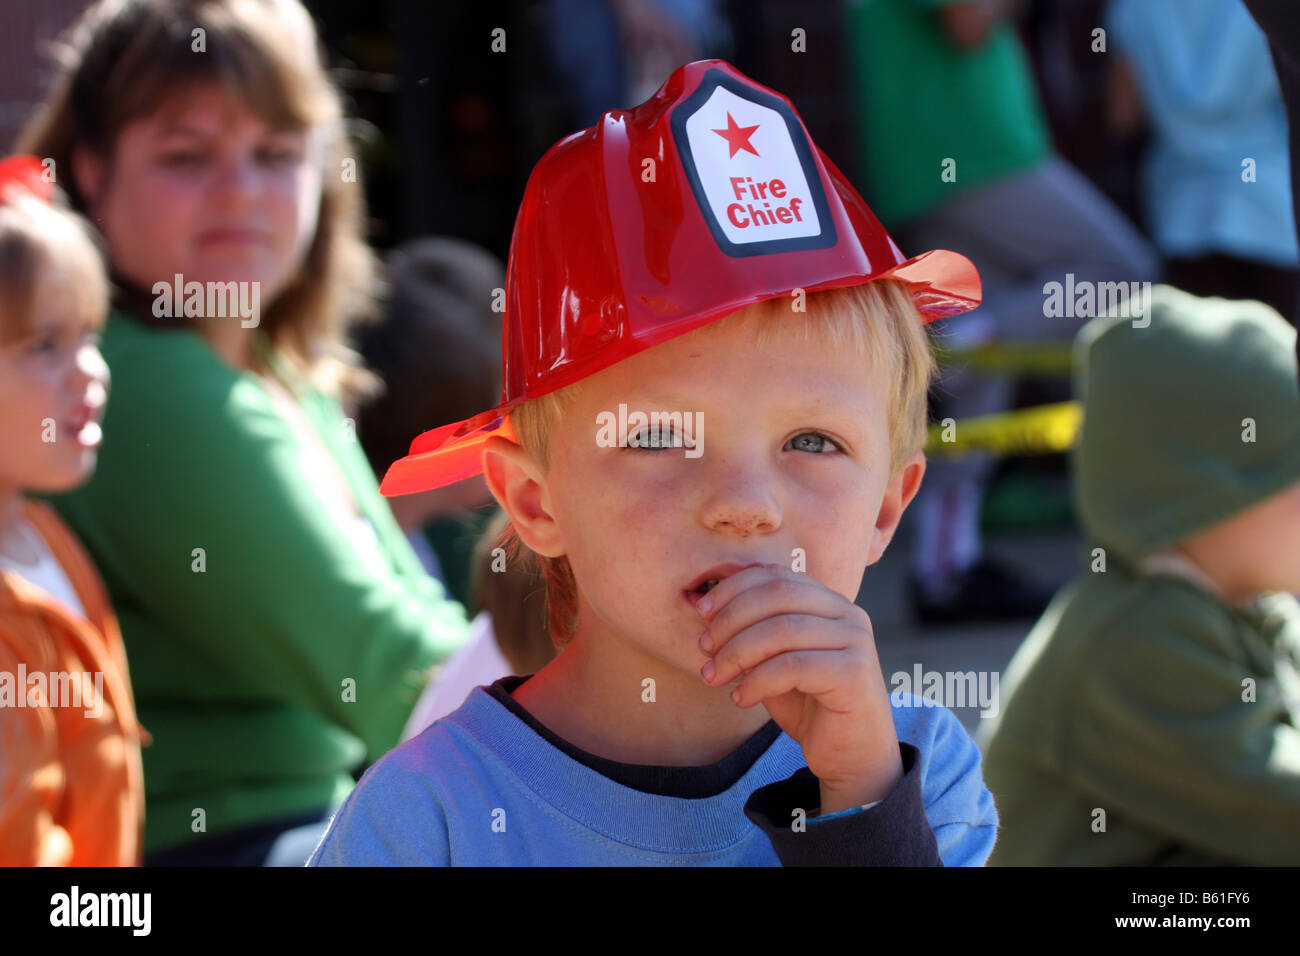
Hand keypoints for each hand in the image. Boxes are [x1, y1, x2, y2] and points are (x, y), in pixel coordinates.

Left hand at [696, 563, 902, 813]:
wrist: (851, 755)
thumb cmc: (808, 705)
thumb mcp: (770, 662)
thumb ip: (747, 633)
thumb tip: (700, 606)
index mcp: (828, 602)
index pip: (777, 575)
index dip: (734, 588)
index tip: (702, 613)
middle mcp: (847, 613)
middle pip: (778, 595)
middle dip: (732, 620)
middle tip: (705, 650)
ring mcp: (856, 640)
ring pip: (783, 629)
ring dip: (737, 652)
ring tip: (715, 676)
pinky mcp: (855, 673)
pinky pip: (793, 666)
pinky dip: (758, 680)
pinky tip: (741, 698)